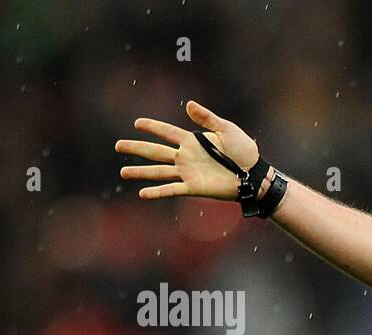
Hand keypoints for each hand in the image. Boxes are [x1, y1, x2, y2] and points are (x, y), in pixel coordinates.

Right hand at [115, 100, 260, 201]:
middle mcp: (186, 156)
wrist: (254, 175)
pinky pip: (171, 189)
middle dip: (136, 148)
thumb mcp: (227, 129)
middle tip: (117, 145)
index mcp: (193, 141)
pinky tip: (143, 193)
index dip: (152, 127)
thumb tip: (188, 104)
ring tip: (123, 173)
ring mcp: (188, 172)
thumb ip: (207, 118)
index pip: (167, 132)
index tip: (137, 123)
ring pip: (158, 171)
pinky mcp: (193, 187)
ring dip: (140, 172)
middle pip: (155, 151)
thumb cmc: (244, 151)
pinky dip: (157, 192)